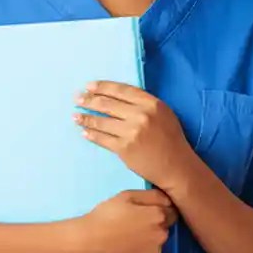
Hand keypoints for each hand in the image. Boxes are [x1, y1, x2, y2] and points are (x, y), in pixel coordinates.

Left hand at [74, 81, 197, 192]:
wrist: (177, 166)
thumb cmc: (170, 139)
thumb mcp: (163, 114)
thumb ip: (142, 103)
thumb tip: (115, 96)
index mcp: (152, 104)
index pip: (121, 90)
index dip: (102, 87)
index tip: (88, 86)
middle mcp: (141, 116)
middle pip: (108, 104)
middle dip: (89, 100)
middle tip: (78, 99)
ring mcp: (131, 132)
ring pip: (101, 121)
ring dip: (85, 117)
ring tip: (75, 115)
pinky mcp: (124, 148)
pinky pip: (102, 138)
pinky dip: (91, 134)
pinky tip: (84, 131)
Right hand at [74, 189, 177, 252]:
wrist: (88, 241)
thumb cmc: (105, 215)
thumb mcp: (126, 195)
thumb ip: (152, 195)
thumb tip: (168, 201)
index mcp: (158, 216)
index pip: (171, 212)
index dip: (156, 211)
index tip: (143, 214)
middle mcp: (163, 235)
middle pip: (165, 228)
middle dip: (153, 226)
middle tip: (133, 226)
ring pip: (157, 244)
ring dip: (148, 241)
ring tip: (128, 239)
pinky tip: (127, 250)